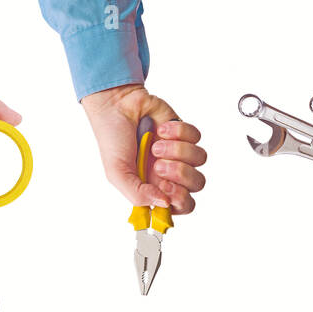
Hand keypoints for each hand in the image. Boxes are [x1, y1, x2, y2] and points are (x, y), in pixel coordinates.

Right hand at [80, 84, 205, 212]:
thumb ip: (138, 195)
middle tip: (159, 165)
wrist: (117, 106)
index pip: (183, 205)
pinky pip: (196, 137)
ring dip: (177, 151)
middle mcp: (171, 172)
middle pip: (197, 183)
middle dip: (180, 174)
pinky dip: (178, 132)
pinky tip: (161, 128)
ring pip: (199, 159)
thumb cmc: (113, 140)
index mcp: (156, 188)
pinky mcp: (185, 132)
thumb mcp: (117, 174)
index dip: (180, 200)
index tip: (166, 189)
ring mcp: (180, 152)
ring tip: (156, 145)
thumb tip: (165, 203)